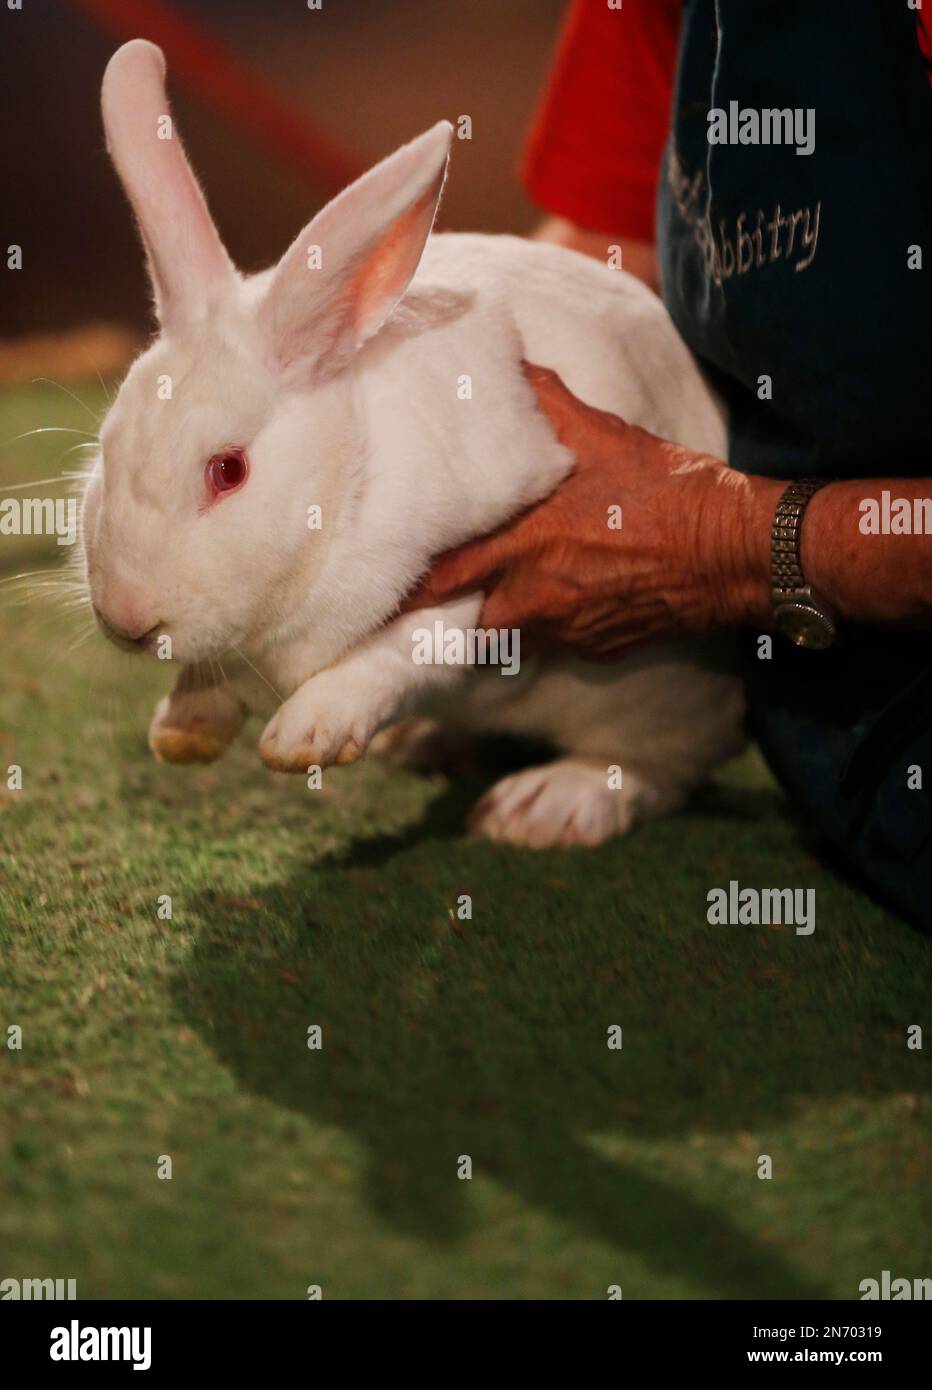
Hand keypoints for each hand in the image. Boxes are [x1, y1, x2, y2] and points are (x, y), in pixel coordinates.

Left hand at [403, 363, 781, 660]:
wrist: (732, 551)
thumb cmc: (666, 488)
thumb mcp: (602, 434)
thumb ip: (545, 402)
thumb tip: (506, 359)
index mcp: (526, 539)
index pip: (441, 572)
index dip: (403, 581)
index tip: (372, 577)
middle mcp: (534, 593)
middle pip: (458, 616)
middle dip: (428, 612)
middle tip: (394, 611)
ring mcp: (564, 628)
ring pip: (502, 634)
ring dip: (486, 618)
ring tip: (474, 600)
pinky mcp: (593, 649)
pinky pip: (548, 645)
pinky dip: (538, 629)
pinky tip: (545, 605)